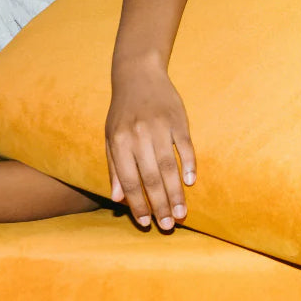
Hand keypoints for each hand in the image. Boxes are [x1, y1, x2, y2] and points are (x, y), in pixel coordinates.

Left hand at [104, 62, 196, 230]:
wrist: (138, 74)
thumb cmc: (123, 111)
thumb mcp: (110, 137)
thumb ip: (114, 168)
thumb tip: (117, 199)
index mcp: (119, 142)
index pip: (130, 181)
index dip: (138, 204)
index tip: (145, 223)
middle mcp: (138, 136)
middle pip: (151, 178)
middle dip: (160, 205)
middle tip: (168, 226)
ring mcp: (160, 127)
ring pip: (169, 167)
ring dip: (176, 193)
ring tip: (181, 213)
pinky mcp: (177, 120)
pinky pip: (185, 146)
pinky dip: (188, 165)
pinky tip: (190, 182)